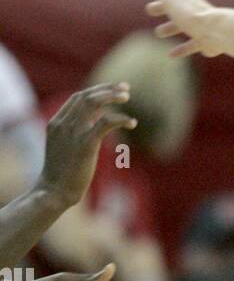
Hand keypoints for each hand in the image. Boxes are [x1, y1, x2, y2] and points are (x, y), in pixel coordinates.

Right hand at [37, 84, 136, 209]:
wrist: (54, 191)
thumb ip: (76, 132)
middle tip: (125, 88)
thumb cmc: (61, 175)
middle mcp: (63, 124)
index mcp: (56, 123)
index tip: (112, 89)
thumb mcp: (64, 148)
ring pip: (94, 103)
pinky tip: (132, 123)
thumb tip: (97, 122)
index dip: (97, 91)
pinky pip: (106, 122)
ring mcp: (73, 132)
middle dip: (107, 89)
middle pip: (86, 96)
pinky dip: (121, 119)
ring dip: (112, 97)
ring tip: (128, 97)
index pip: (77, 98)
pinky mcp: (86, 144)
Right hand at [146, 0, 219, 57]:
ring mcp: (200, 25)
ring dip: (170, 28)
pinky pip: (192, 45)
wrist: (216, 32)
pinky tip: (171, 55)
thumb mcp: (171, 1)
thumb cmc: (191, 15)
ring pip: (183, 26)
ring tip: (158, 33)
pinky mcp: (205, 41)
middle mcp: (192, 9)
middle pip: (176, 7)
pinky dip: (181, 49)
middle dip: (162, 7)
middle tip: (149, 10)